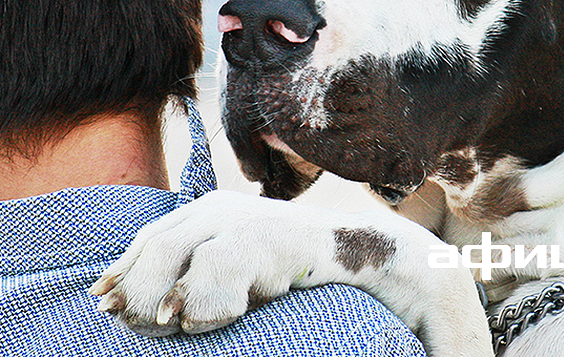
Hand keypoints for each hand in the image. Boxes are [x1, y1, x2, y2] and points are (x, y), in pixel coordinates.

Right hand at [90, 190, 491, 355]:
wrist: (420, 261)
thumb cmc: (431, 303)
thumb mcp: (449, 332)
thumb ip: (452, 355)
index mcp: (328, 243)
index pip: (251, 243)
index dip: (209, 280)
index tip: (186, 324)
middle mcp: (285, 220)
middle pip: (204, 227)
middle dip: (160, 273)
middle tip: (142, 326)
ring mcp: (259, 219)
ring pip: (185, 224)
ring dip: (140, 264)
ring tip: (112, 311)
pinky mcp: (241, 229)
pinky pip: (180, 230)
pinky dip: (142, 256)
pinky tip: (113, 289)